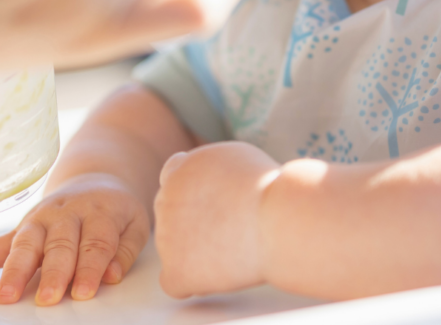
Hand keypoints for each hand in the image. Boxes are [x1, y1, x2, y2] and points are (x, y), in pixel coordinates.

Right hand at [0, 174, 149, 305]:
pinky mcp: (22, 227)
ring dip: (15, 270)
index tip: (85, 292)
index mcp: (100, 212)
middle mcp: (67, 213)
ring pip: (26, 243)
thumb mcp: (135, 223)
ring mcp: (41, 219)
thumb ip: (126, 250)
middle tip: (49, 299)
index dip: (91, 268)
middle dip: (54, 272)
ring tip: (5, 297)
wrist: (96, 180)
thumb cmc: (117, 211)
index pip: (96, 243)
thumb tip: (111, 276)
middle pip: (60, 244)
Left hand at [154, 143, 279, 297]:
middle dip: (195, 220)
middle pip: (172, 215)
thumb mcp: (234, 157)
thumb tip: (206, 184)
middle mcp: (165, 200)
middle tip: (230, 224)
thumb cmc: (267, 187)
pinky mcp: (176, 270)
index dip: (193, 191)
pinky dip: (193, 281)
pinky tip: (218, 270)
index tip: (215, 200)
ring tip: (237, 242)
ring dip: (200, 249)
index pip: (172, 178)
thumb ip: (209, 169)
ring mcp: (166, 236)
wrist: (275, 217)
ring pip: (177, 249)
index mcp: (180, 170)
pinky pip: (174, 283)